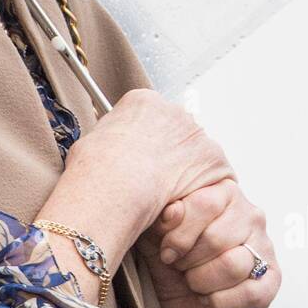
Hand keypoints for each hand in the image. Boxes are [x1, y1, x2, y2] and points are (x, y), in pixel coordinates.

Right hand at [66, 88, 235, 235]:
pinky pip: (212, 178)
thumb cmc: (97, 169)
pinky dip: (199, 192)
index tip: (140, 159)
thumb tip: (109, 146)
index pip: (151, 119)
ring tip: (165, 196)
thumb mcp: (93, 141)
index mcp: (143, 102)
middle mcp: (174, 112)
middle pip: (177, 134)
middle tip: (154, 180)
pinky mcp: (214, 160)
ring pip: (196, 156)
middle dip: (169, 156)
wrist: (116, 185)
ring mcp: (197, 135)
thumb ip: (112, 138)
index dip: (145, 143)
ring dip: (185, 173)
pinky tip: (180, 204)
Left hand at [136, 178, 280, 307]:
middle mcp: (249, 214)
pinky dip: (222, 302)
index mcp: (222, 192)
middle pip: (216, 239)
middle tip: (181, 268)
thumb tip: (173, 211)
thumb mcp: (157, 232)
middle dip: (189, 262)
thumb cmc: (171, 255)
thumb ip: (163, 217)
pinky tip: (210, 299)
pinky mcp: (272, 277)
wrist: (179, 295)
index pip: (204, 204)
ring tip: (194, 282)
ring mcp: (264, 245)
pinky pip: (252, 293)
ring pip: (233, 266)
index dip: (180, 234)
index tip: (166, 252)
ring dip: (203, 282)